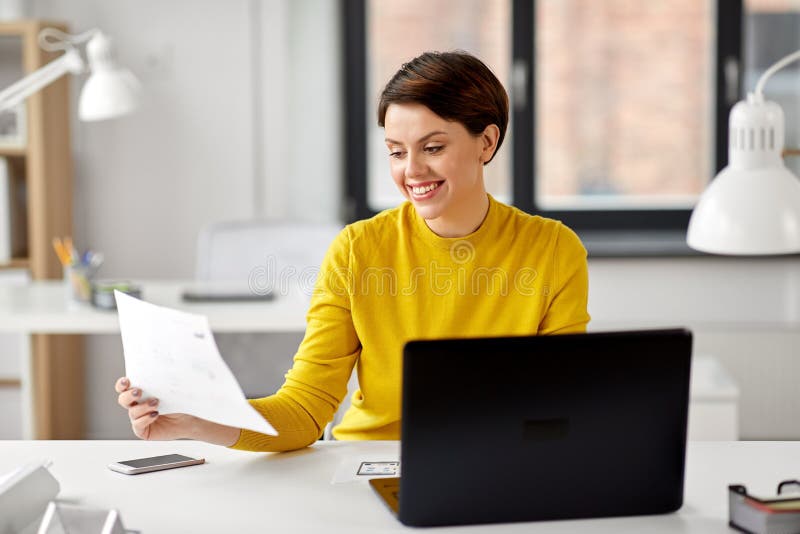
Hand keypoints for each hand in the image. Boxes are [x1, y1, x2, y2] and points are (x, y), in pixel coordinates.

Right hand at [114, 377, 240, 445]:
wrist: (193, 418)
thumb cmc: (183, 400)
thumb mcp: (174, 386)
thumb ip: (166, 377)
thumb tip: (167, 360)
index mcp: (141, 391)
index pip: (124, 387)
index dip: (122, 384)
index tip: (127, 380)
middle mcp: (137, 404)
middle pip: (123, 399)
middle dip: (129, 395)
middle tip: (139, 391)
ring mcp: (139, 418)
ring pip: (132, 412)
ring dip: (142, 407)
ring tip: (156, 403)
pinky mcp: (144, 430)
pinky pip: (137, 425)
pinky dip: (144, 419)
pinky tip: (154, 415)